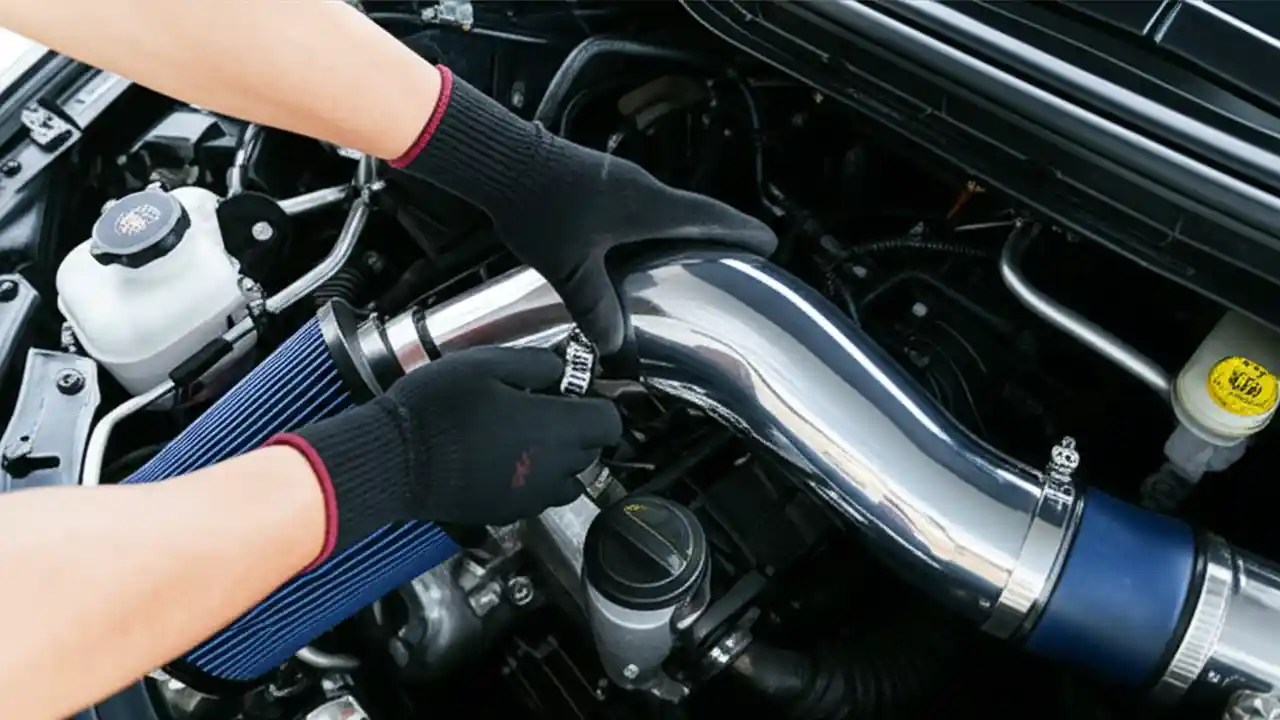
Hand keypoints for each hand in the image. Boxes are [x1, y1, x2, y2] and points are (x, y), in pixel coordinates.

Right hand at [273, 347, 621, 554]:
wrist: (394, 461)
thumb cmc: (437, 409)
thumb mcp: (489, 364)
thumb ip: (539, 364)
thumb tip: (562, 371)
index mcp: (556, 429)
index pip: (610, 422)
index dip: (597, 404)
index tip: (575, 393)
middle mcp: (552, 469)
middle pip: (592, 451)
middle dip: (577, 429)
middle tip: (543, 407)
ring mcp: (530, 497)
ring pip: (568, 480)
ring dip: (558, 459)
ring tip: (523, 436)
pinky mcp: (507, 513)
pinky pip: (537, 498)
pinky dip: (531, 480)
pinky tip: (500, 458)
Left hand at [393, 67, 777, 352]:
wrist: (503, 164)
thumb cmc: (539, 208)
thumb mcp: (569, 267)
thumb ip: (595, 306)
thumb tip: (614, 344)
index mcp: (647, 206)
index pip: (710, 218)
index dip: (742, 232)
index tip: (768, 243)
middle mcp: (641, 189)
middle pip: (695, 214)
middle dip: (720, 236)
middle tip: (739, 259)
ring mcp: (620, 183)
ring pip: (666, 212)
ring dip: (684, 234)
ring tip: (694, 262)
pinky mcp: (599, 183)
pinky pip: (641, 210)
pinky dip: (653, 231)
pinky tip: (638, 253)